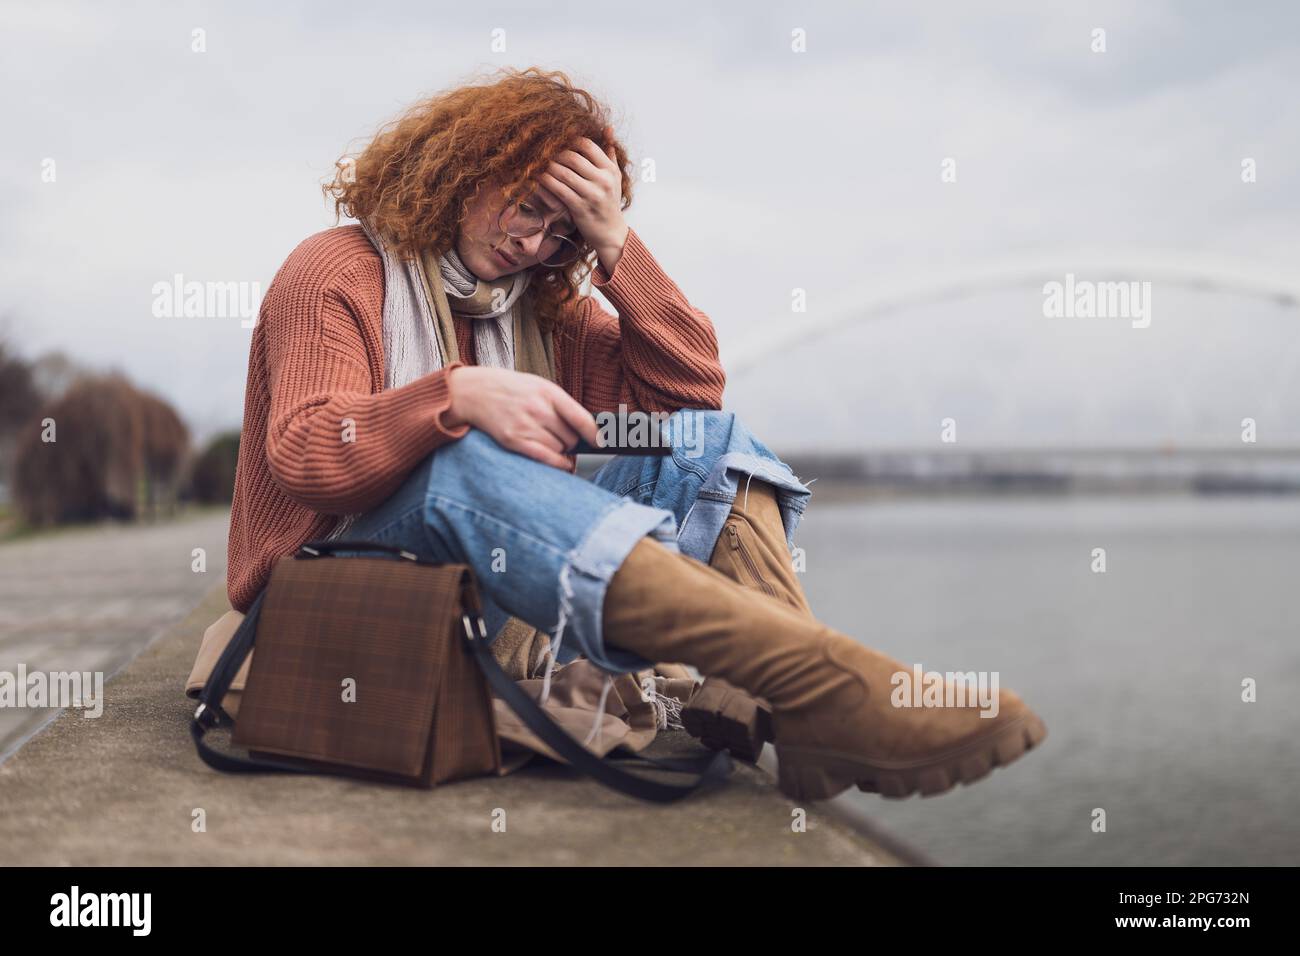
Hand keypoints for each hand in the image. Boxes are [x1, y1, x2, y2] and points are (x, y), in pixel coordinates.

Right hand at [444, 366, 599, 470]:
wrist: (474, 391)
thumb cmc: (511, 389)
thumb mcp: (539, 386)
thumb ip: (561, 404)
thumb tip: (588, 429)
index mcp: (548, 392)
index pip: (581, 418)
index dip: (595, 434)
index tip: (602, 442)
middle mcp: (538, 409)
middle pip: (571, 437)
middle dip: (572, 441)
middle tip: (565, 437)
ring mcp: (525, 426)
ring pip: (559, 449)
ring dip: (561, 450)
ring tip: (550, 441)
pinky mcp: (513, 441)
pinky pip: (545, 458)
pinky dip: (557, 463)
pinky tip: (562, 463)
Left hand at [538, 131, 628, 274]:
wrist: (610, 232)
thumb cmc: (609, 201)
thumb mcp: (614, 176)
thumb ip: (610, 152)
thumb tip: (608, 127)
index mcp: (610, 170)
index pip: (587, 145)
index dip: (570, 140)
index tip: (559, 142)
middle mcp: (602, 180)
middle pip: (573, 157)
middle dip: (555, 153)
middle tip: (543, 152)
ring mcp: (591, 195)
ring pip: (563, 173)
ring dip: (548, 166)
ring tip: (538, 163)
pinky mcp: (579, 208)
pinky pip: (559, 190)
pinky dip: (546, 182)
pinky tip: (538, 177)